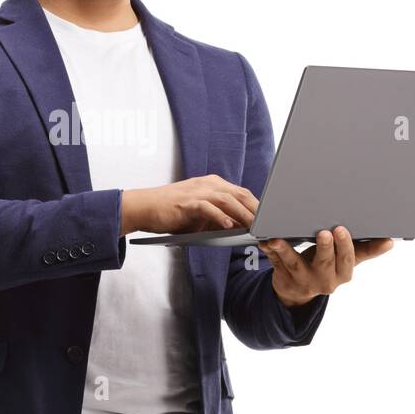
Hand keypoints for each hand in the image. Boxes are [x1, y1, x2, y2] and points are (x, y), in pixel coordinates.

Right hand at [121, 175, 258, 234]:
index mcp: (213, 184)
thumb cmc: (171, 212)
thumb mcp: (200, 214)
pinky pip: (208, 208)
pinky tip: (229, 226)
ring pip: (227, 200)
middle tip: (269, 225)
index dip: (257, 205)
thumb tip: (238, 229)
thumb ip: (218, 217)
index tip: (270, 219)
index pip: (242, 193)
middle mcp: (208, 184)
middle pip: (239, 194)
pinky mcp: (187, 202)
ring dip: (243, 214)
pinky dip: (220, 217)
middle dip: (256, 210)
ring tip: (255, 227)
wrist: (144, 207)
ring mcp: (197, 191)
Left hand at [260, 227, 393, 305]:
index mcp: (342, 273)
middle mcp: (324, 280)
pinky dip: (271, 251)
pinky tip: (267, 240)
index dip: (345, 246)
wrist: (299, 291)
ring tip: (282, 238)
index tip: (342, 230)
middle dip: (325, 247)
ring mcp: (302, 280)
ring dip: (288, 250)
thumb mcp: (346, 261)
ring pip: (295, 263)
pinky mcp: (283, 278)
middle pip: (325, 262)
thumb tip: (390, 242)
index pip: (347, 260)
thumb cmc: (326, 266)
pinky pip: (276, 263)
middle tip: (324, 232)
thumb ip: (366, 250)